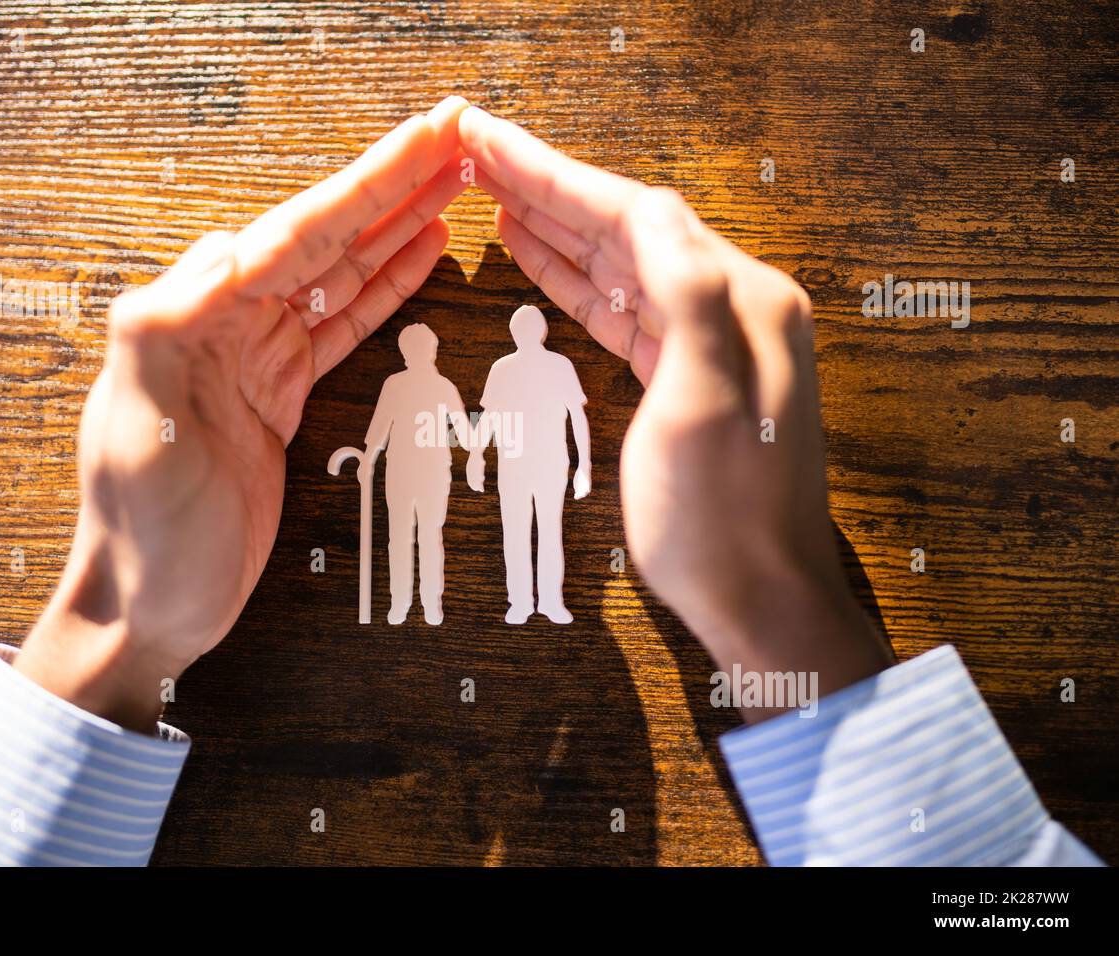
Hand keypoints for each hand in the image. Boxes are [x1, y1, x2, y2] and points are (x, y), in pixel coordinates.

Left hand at [18, 97, 468, 730]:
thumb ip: (163, 336)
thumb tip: (224, 250)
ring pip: (338, 272)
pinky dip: (382, 286)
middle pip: (321, 237)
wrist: (154, 606)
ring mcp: (256, 356)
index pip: (290, 233)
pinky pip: (340, 323)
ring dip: (393, 225)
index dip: (363, 185)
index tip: (422, 141)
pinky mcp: (280, 391)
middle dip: (388, 185)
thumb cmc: (141, 534)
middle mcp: (223, 323)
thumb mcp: (138, 438)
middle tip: (454, 138)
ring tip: (451, 182)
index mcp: (188, 318)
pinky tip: (419, 253)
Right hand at [459, 106, 892, 718]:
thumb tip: (650, 211)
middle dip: (551, 187)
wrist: (760, 600)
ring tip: (493, 191)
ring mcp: (711, 341)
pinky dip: (576, 280)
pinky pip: (623, 308)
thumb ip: (686, 297)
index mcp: (741, 300)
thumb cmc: (724, 517)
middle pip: (627, 227)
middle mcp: (733, 306)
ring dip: (558, 227)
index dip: (558, 174)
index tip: (491, 143)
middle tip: (478, 151)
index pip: (638, 213)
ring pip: (621, 264)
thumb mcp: (703, 405)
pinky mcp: (686, 376)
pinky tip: (536, 256)